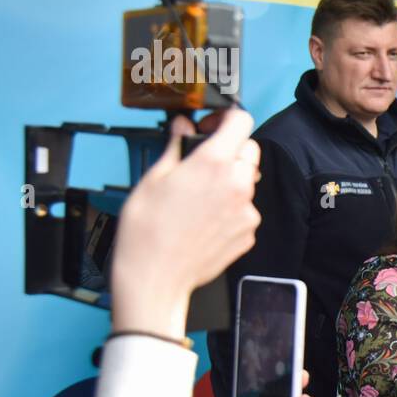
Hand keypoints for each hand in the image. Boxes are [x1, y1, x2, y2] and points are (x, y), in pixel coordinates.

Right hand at [111, 110, 260, 339]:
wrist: (155, 277)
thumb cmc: (147, 231)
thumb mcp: (153, 178)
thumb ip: (176, 146)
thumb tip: (183, 126)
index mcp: (213, 163)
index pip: (241, 121)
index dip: (226, 118)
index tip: (212, 126)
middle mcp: (237, 184)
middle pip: (249, 150)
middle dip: (230, 150)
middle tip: (203, 161)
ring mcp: (247, 210)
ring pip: (248, 181)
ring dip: (230, 180)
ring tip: (198, 197)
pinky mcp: (248, 232)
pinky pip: (245, 209)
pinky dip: (230, 207)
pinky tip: (204, 219)